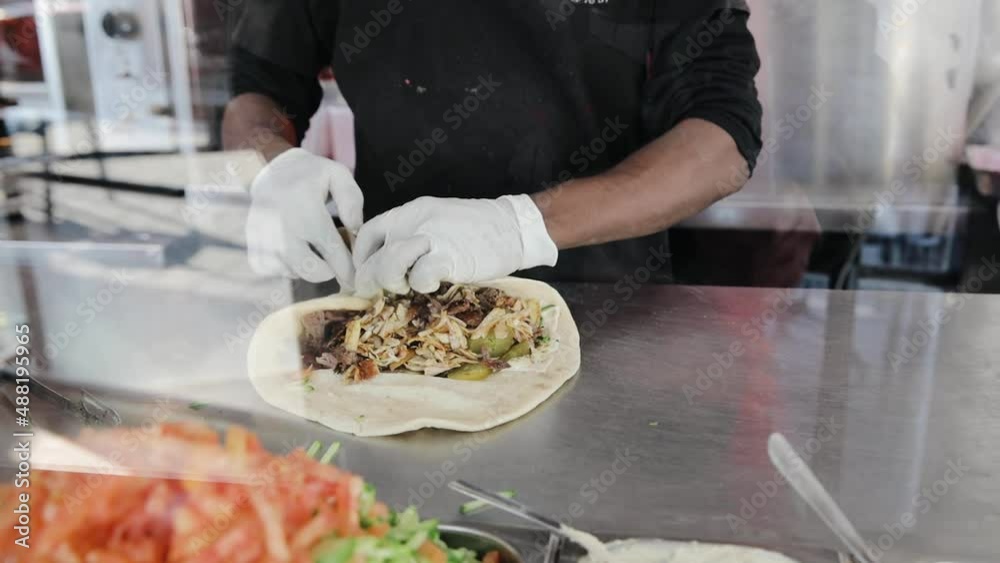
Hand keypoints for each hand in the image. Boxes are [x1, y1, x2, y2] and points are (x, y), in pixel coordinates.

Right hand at [246, 148, 363, 286]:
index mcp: (305, 206)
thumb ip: (352, 200)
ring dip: (306, 269)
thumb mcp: (338, 176)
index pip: (331, 249)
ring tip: (312, 249)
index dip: (347, 268)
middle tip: (334, 262)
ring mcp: (261, 234)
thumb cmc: (313, 177)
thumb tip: (355, 229)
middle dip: (328, 272)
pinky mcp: (250, 242)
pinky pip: (269, 270)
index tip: (355, 275)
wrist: (272, 171)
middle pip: (309, 269)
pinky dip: (284, 268)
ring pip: (290, 272)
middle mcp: (280, 223)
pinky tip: (293, 252)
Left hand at [352, 195, 557, 295]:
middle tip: (387, 289)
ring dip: (395, 283)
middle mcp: (413, 222)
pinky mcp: (448, 257)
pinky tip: (434, 283)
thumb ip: (411, 238)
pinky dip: (422, 286)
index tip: (366, 274)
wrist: (514, 226)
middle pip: (373, 256)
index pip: (368, 233)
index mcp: (409, 212)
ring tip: (411, 285)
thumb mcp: (435, 223)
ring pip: (388, 266)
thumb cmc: (476, 231)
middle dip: (373, 280)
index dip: (361, 258)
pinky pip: (419, 278)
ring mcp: (430, 239)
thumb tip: (385, 265)